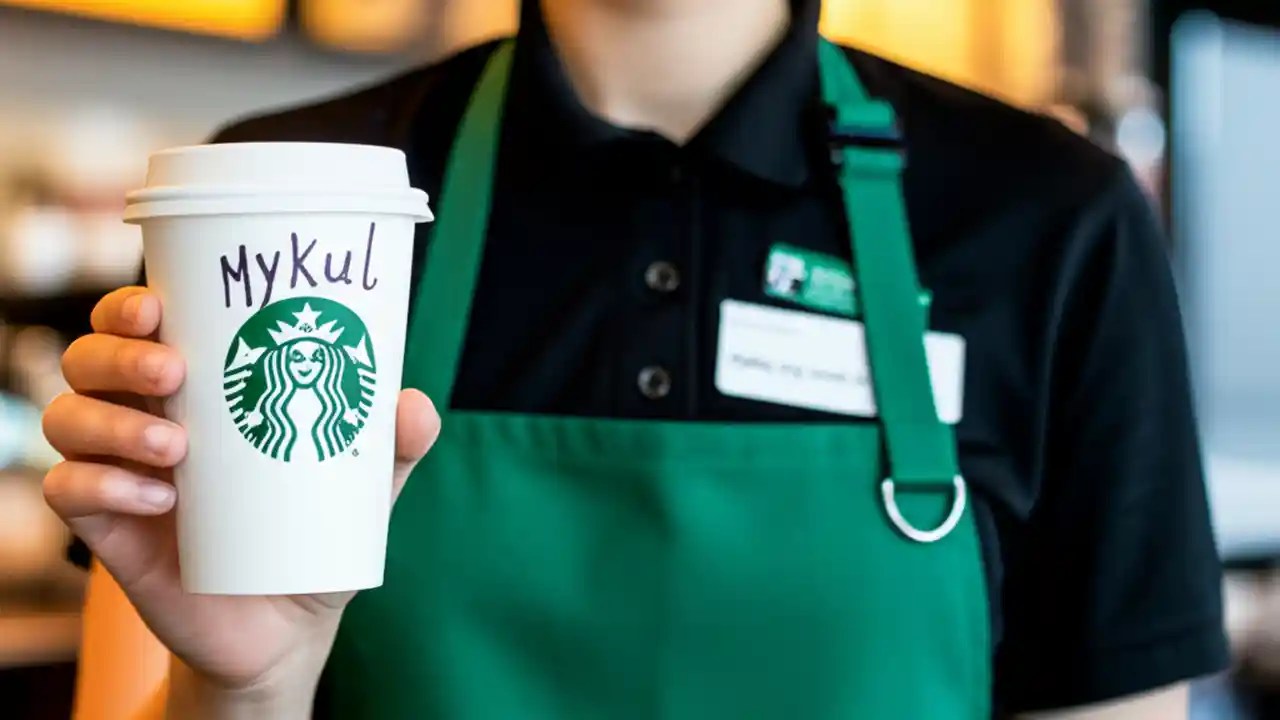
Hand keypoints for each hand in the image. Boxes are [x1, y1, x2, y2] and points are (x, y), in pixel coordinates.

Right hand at [42, 287, 440, 708]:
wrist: (289, 630)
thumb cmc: (317, 536)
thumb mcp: (362, 488)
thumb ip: (393, 445)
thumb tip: (412, 403)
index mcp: (196, 392)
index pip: (138, 326)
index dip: (131, 306)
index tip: (159, 307)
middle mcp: (144, 421)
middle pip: (90, 359)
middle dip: (119, 354)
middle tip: (173, 373)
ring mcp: (120, 475)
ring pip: (68, 418)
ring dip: (111, 423)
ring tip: (176, 450)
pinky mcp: (108, 533)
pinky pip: (68, 492)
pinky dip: (100, 486)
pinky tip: (157, 501)